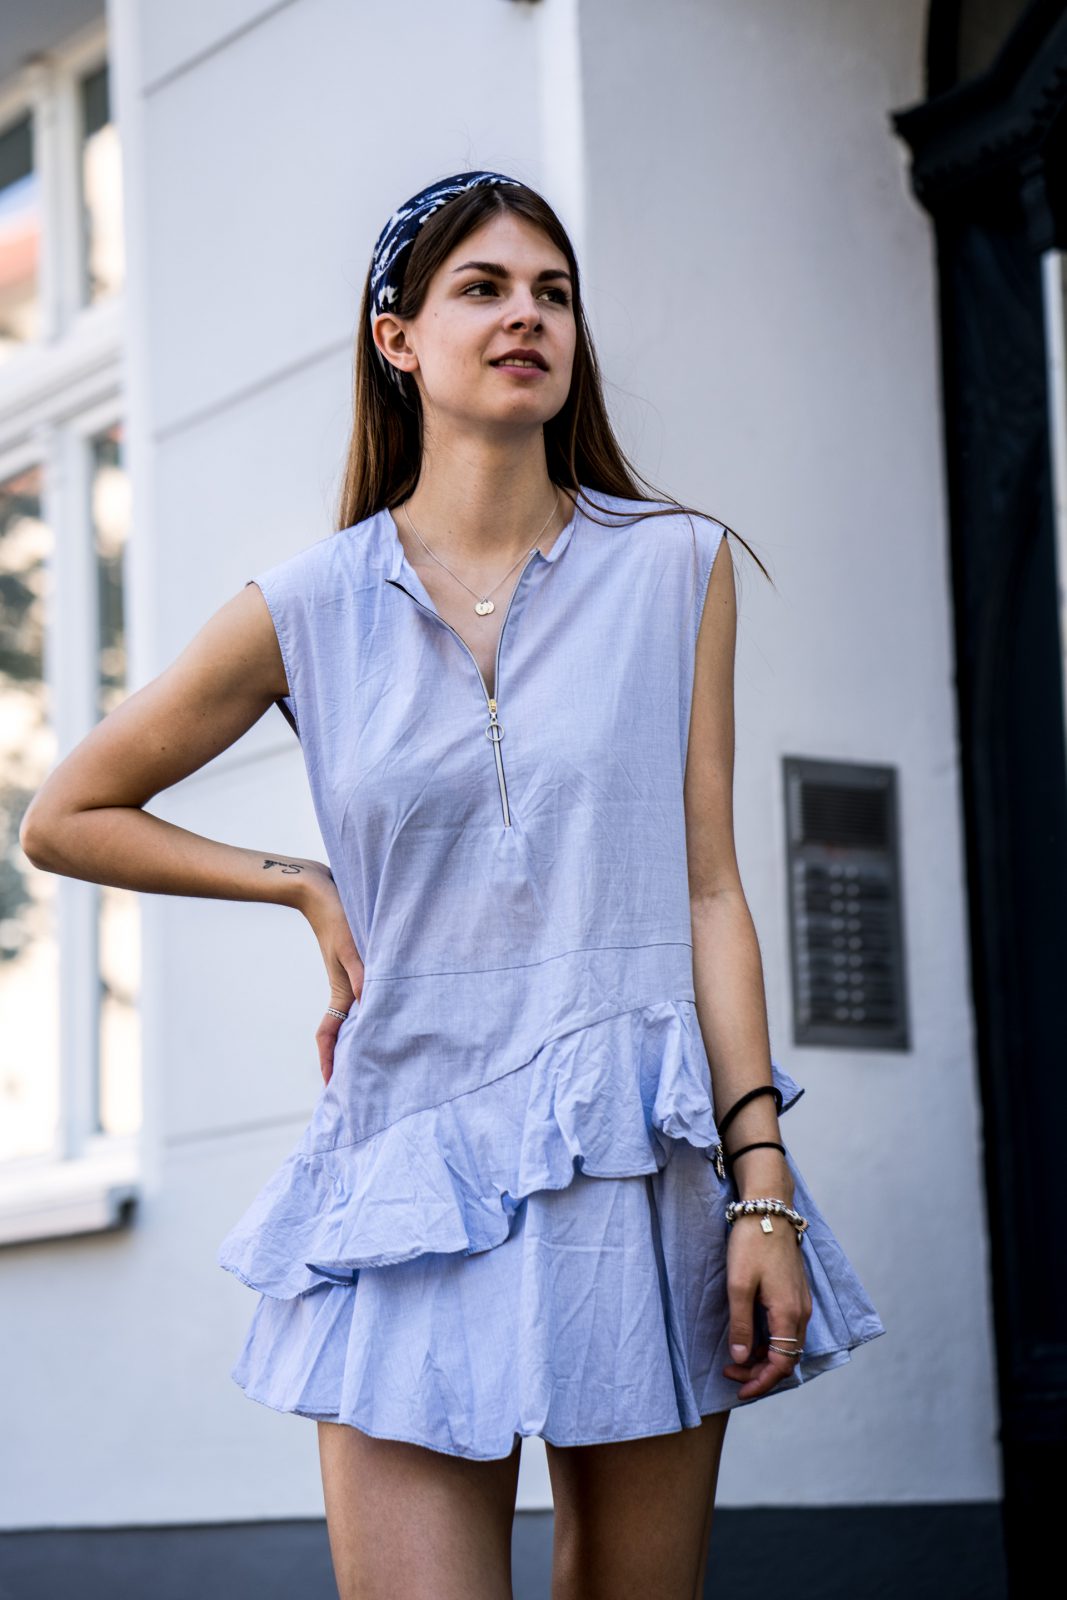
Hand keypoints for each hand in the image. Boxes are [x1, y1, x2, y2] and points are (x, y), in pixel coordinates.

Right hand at [297, 865, 364, 1085]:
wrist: (322, 890)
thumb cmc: (337, 917)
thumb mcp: (350, 947)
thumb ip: (360, 973)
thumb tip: (367, 1003)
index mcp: (340, 992)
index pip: (329, 1035)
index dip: (328, 1062)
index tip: (330, 1087)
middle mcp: (347, 990)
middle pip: (344, 1034)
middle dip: (347, 1060)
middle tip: (359, 1085)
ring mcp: (354, 980)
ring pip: (359, 1018)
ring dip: (363, 1038)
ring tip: (378, 1060)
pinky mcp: (362, 967)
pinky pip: (370, 998)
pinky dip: (376, 1013)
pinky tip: (390, 1016)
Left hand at [721, 1211, 812, 1399]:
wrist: (768, 1208)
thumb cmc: (751, 1243)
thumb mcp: (738, 1285)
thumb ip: (741, 1325)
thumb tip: (742, 1359)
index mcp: (788, 1313)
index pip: (781, 1364)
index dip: (761, 1382)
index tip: (739, 1389)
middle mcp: (801, 1311)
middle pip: (786, 1358)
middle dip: (760, 1372)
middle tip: (730, 1373)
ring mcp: (801, 1301)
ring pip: (788, 1344)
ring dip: (765, 1357)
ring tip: (737, 1357)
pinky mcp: (796, 1292)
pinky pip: (788, 1329)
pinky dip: (771, 1341)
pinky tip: (751, 1336)